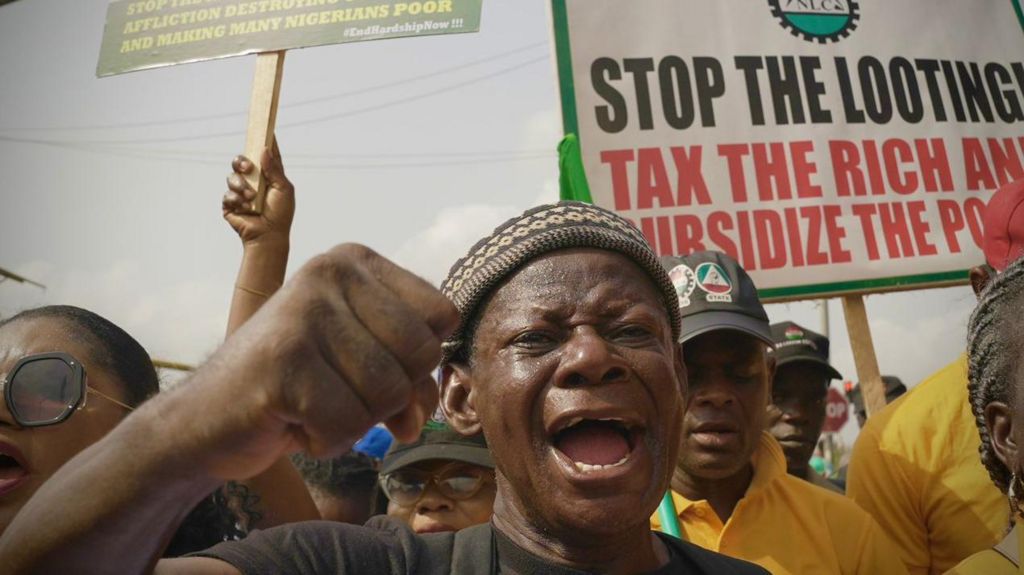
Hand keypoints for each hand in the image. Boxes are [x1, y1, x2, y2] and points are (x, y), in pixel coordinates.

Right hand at [183, 244, 459, 480]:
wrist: (205, 420)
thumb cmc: (296, 390)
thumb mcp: (363, 367)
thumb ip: (410, 377)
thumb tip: (421, 413)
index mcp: (354, 262)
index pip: (443, 316)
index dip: (418, 363)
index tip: (370, 370)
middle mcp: (329, 272)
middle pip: (422, 354)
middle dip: (389, 397)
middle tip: (339, 395)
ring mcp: (303, 312)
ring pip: (389, 393)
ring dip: (355, 423)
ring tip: (312, 406)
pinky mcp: (282, 360)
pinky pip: (348, 424)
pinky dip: (327, 442)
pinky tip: (293, 422)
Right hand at [223, 138, 293, 245]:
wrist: (268, 236)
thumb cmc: (280, 214)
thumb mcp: (283, 189)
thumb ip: (274, 170)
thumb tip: (264, 149)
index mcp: (268, 176)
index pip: (265, 155)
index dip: (264, 142)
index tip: (264, 128)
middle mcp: (253, 181)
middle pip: (241, 161)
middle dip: (242, 163)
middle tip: (248, 169)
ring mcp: (240, 192)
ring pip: (232, 177)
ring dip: (241, 187)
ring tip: (251, 198)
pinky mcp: (230, 204)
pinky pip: (227, 194)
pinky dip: (236, 200)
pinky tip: (245, 208)